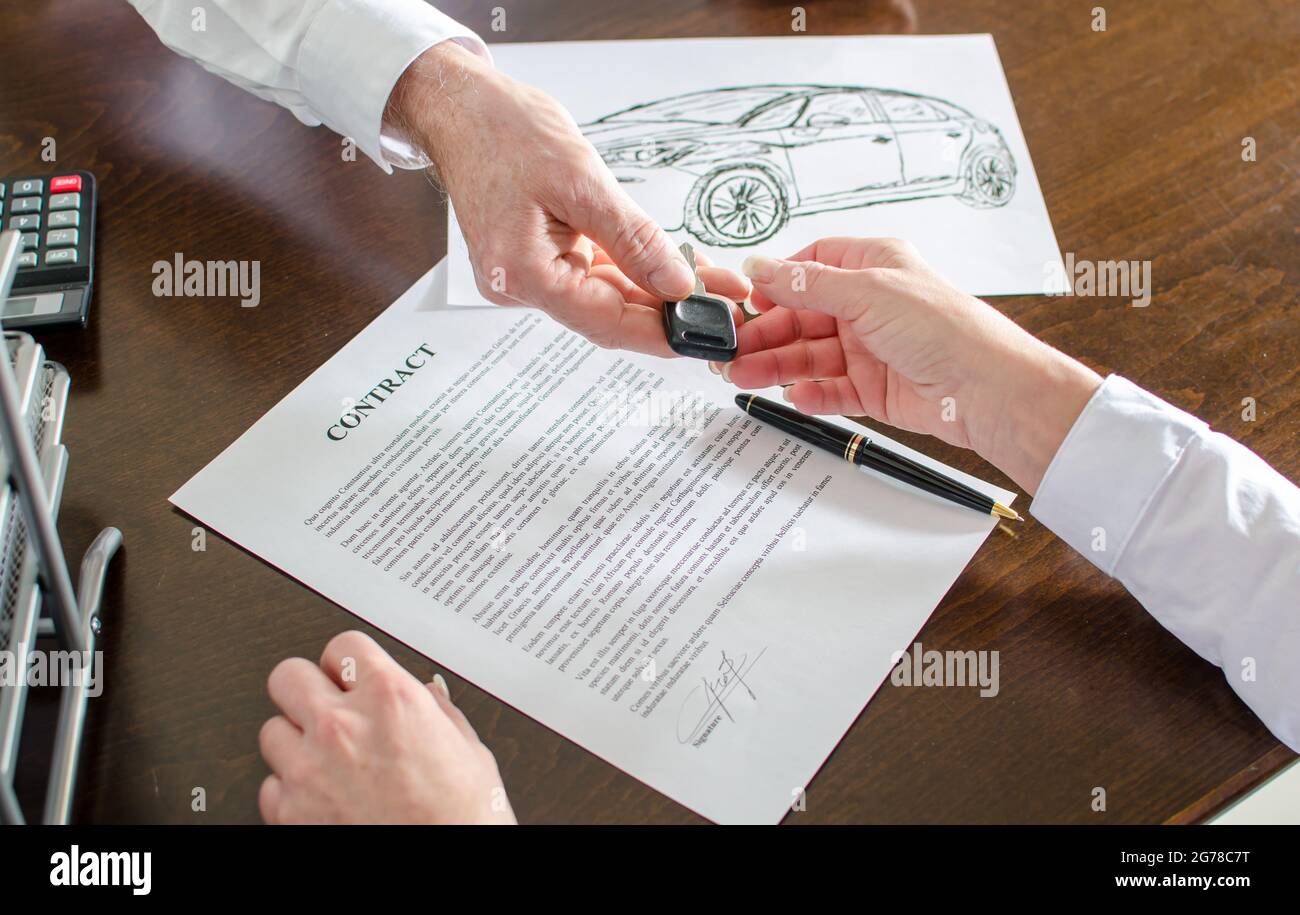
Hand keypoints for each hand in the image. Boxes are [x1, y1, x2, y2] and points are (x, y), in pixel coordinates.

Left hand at [258, 631, 514, 824]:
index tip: (350, 675)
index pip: (342, 645)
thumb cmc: (463, 818)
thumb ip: (437, 711)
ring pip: (271, 730)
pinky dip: (290, 790)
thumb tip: (425, 696)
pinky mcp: (290, 812)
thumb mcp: (467, 748)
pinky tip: (320, 795)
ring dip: (295, 741)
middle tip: (325, 706)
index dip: (347, 662)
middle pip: (288, 676)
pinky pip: (269, 785)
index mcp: (390, 698)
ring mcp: (310, 769)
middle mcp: (343, 726)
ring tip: (326, 759)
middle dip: (306, 689)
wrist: (449, 870)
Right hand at [390, 42, 698, 355]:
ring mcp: (525, 274)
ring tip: (708, 280)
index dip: (662, 333)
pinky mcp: (534, 258)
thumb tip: (677, 284)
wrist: (460, 106)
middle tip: (723, 302)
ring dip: (654, 288)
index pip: (606, 322)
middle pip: (608, 313)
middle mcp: (518, 285)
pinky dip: (628, 269)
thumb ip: (633, 240)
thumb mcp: (582, 182)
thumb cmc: (505, 131)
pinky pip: (589, 273)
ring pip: (603, 295)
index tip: (706, 334)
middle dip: (668, 307)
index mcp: (522, 273)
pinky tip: (668, 265)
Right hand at [717, 237, 1101, 493]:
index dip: (777, 283)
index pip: (812, 267)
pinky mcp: (874, 388)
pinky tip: (792, 396)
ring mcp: (871, 348)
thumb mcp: (867, 291)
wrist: (986, 390)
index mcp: (873, 267)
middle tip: (730, 350)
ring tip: (743, 376)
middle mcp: (871, 306)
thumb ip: (806, 284)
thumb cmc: (946, 329)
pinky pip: (830, 390)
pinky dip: (810, 393)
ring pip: (810, 355)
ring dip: (776, 365)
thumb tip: (760, 266)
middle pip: (803, 316)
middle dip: (766, 333)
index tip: (747, 300)